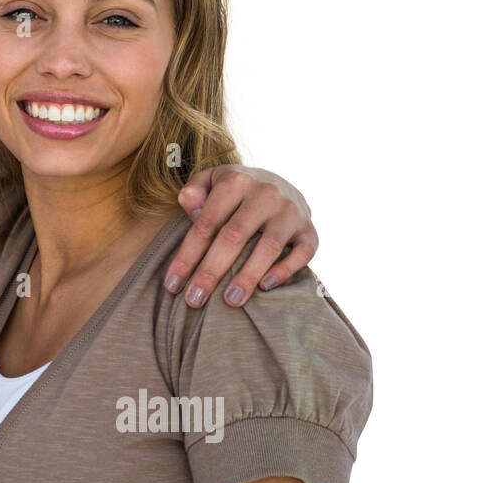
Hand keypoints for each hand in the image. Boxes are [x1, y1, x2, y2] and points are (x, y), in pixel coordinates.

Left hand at [163, 165, 317, 308]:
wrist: (277, 184)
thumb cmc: (233, 191)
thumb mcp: (209, 182)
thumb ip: (194, 191)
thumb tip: (187, 202)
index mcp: (236, 181)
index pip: (206, 223)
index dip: (187, 255)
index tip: (172, 284)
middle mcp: (265, 193)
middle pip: (234, 236)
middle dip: (211, 271)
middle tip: (194, 299)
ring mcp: (291, 211)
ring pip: (269, 246)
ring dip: (247, 275)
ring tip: (229, 301)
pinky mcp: (309, 228)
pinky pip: (303, 251)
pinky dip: (285, 269)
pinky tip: (265, 287)